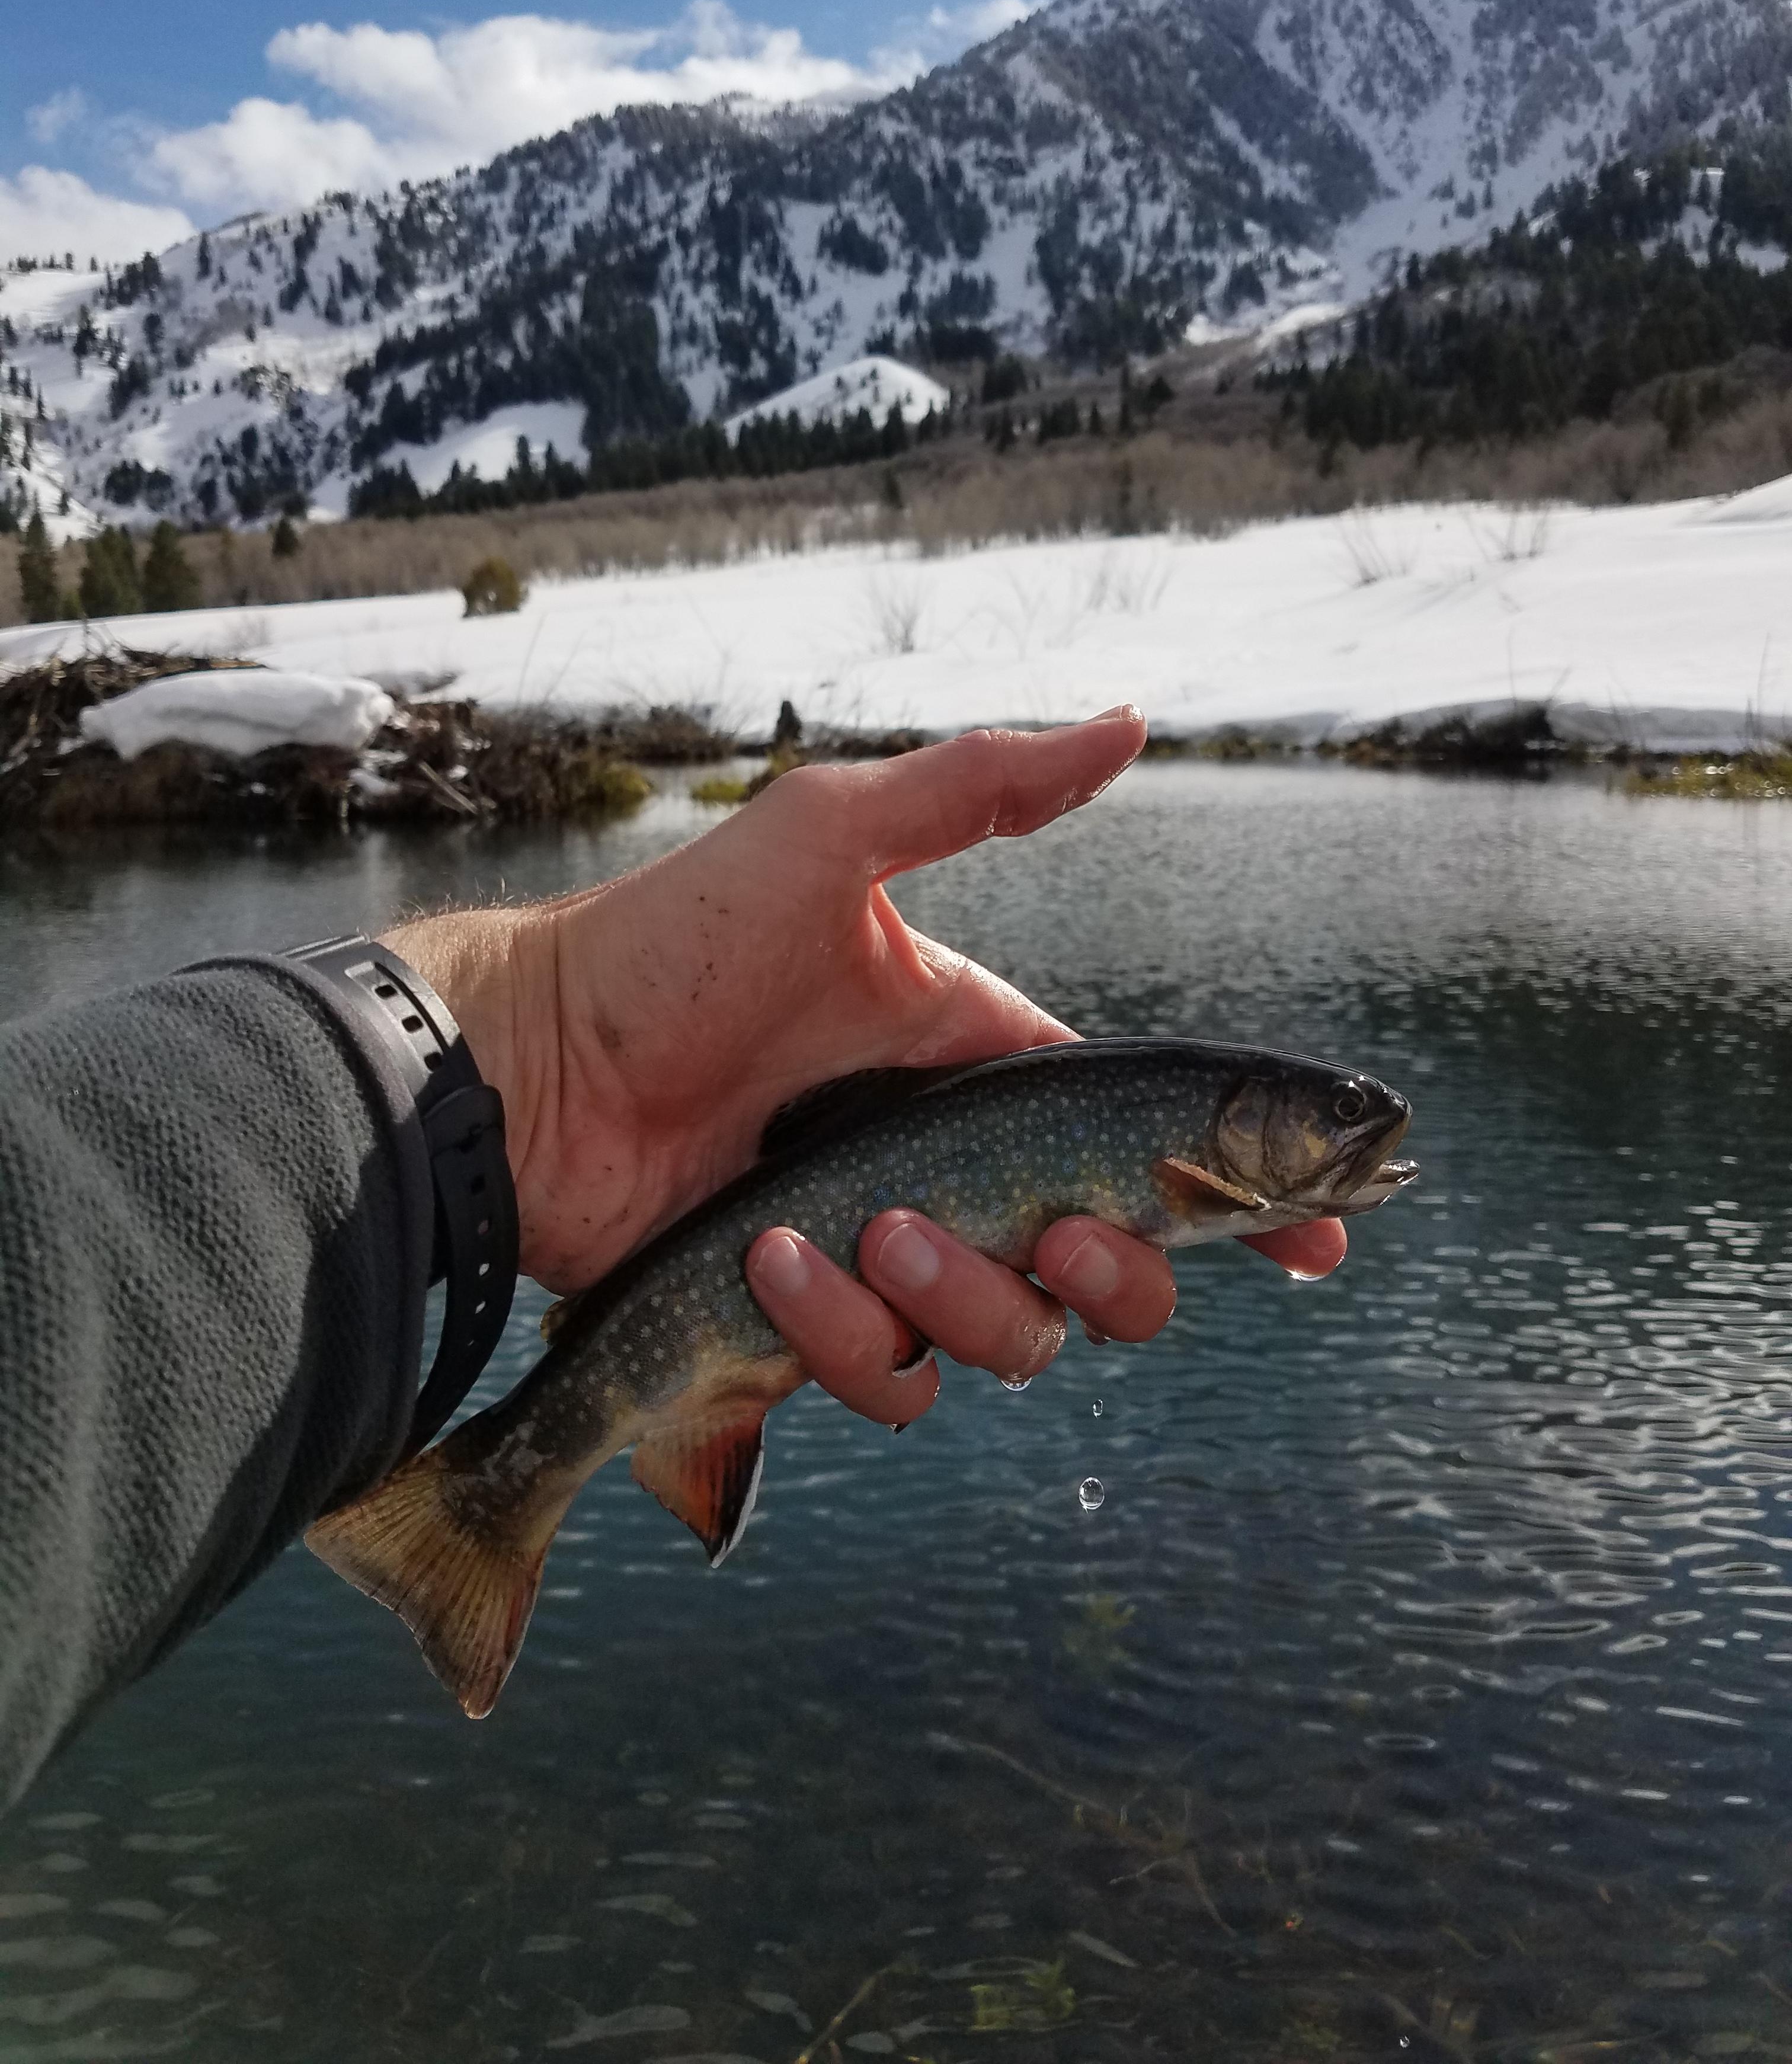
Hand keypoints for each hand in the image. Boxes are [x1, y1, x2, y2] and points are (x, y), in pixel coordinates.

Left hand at [382, 710, 1345, 1427]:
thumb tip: (1126, 721)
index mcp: (982, 1063)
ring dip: (955, 1297)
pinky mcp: (810, 1329)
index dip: (1246, 1197)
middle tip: (1058, 1231)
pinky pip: (887, 1380)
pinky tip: (770, 1266)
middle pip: (1110, 1268)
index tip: (1330, 1237)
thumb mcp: (829, 839)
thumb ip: (980, 788)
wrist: (528, 1068)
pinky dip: (840, 1338)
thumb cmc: (671, 944)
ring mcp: (885, 1260)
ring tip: (859, 1230)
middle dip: (1116, 1269)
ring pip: (1011, 1338)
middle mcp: (953, 1170)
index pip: (1147, 1142)